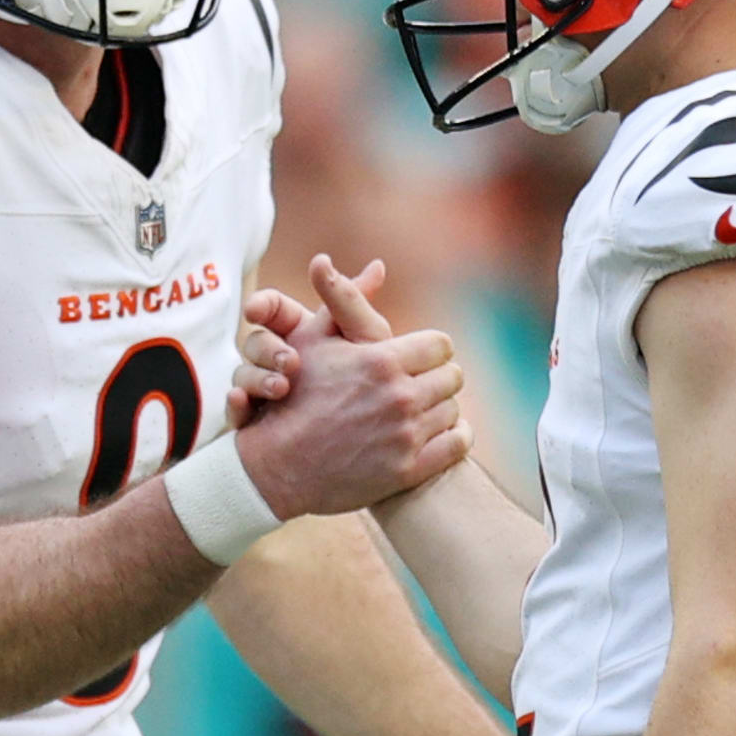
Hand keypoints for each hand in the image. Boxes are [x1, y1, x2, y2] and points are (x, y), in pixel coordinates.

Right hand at [231, 251, 468, 518]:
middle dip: (438, 379)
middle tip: (424, 385)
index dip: (430, 351)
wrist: (278, 467)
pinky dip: (454, 438)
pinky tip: (438, 435)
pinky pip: (456, 445)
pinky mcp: (409, 470)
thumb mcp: (314, 340)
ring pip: (453, 410)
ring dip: (441, 409)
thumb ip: (348, 300)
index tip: (421, 359)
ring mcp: (405, 436)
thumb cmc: (292, 397)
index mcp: (382, 361)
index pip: (440, 345)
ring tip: (424, 410)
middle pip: (452, 377)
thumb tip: (377, 265)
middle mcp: (398, 397)